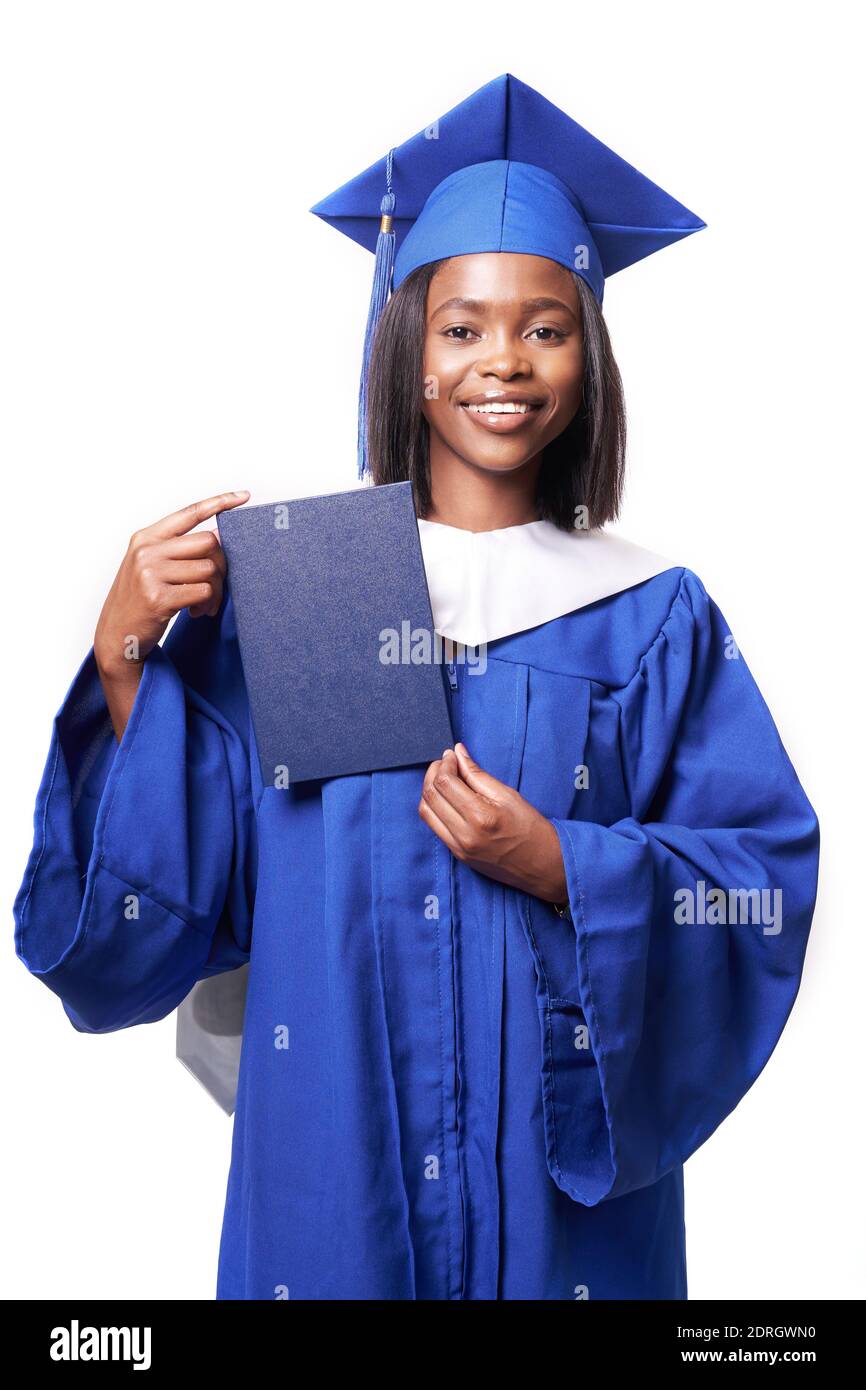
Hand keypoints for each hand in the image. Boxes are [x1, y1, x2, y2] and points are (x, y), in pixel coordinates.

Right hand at [93, 490, 248, 738]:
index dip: (219, 503)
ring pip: (208, 569)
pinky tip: (195, 612)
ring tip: (201, 604)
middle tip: (214, 584)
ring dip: (214, 590)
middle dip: (220, 564)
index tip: (243, 496)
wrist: (116, 636)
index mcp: (146, 537)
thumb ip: (176, 550)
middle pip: (208, 542)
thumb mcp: (148, 566)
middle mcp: (147, 551)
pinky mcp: (158, 598)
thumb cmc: (138, 600)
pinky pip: (204, 592)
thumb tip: (218, 538)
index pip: (189, 513)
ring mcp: (150, 573)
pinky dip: (207, 604)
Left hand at [418, 742, 568, 904]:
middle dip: (433, 774)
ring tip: (443, 779)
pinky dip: (434, 808)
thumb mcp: (508, 795)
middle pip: (430, 796)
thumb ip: (477, 774)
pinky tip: (446, 798)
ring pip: (426, 812)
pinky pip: (434, 827)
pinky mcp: (457, 855)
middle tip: (444, 763)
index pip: (445, 783)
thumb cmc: (530, 828)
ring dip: (429, 790)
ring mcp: (458, 847)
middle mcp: (464, 834)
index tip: (451, 755)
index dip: (444, 764)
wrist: (541, 865)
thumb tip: (458, 753)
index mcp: (480, 816)